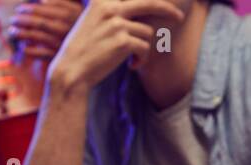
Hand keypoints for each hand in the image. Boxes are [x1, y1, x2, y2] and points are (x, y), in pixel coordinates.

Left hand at [8, 1, 83, 60]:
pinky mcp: (61, 56)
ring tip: (12, 32)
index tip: (19, 8)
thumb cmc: (83, 24)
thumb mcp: (77, 8)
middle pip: (39, 22)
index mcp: (69, 14)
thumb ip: (61, 1)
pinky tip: (24, 48)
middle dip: (23, 20)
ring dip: (23, 34)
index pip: (44, 9)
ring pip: (38, 37)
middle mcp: (65, 28)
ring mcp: (63, 43)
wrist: (97, 47)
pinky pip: (43, 54)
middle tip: (12, 20)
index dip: (29, 8)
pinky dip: (32, 51)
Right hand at [49, 0, 184, 93]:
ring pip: (147, 32)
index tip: (161, 2)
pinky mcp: (123, 41)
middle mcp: (111, 8)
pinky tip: (131, 67)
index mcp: (102, 0)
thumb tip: (139, 17)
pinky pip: (145, 48)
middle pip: (150, 3)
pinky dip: (142, 60)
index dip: (150, 0)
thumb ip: (111, 12)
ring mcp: (117, 23)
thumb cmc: (82, 51)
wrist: (71, 72)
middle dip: (168, 9)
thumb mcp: (92, 22)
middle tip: (179, 17)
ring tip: (132, 59)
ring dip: (144, 48)